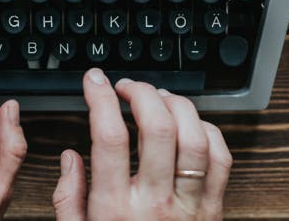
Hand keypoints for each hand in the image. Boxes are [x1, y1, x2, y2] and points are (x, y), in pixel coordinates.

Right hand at [52, 69, 231, 220]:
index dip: (101, 98)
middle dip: (141, 92)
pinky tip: (188, 124)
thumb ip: (67, 200)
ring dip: (175, 105)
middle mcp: (155, 203)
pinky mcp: (214, 211)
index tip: (95, 81)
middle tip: (127, 86)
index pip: (109, 137)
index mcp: (115, 209)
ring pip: (194, 137)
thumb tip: (69, 157)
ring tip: (157, 98)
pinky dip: (207, 130)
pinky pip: (221, 159)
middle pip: (157, 128)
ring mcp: (190, 206)